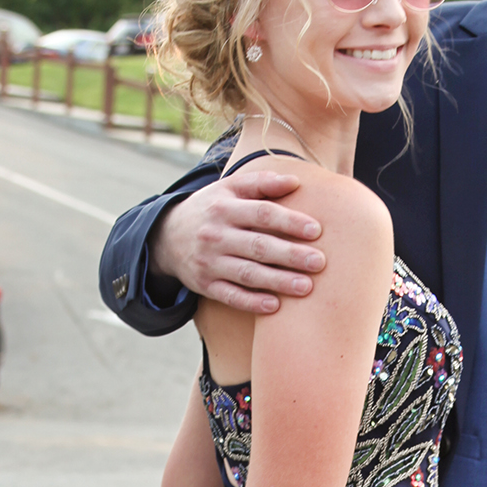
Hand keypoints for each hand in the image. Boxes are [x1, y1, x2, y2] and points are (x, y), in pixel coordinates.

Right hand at [148, 166, 325, 315]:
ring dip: (278, 281)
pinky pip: (230, 296)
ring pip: (247, 273)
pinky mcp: (205, 285)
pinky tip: (274, 306)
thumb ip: (260, 183)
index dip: (289, 222)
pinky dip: (251, 302)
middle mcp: (216, 235)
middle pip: (258, 245)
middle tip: (320, 262)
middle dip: (290, 255)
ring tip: (306, 286)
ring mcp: (209, 262)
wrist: (167, 236)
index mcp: (224, 208)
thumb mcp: (228, 189)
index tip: (316, 230)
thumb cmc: (211, 209)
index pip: (262, 213)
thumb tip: (296, 181)